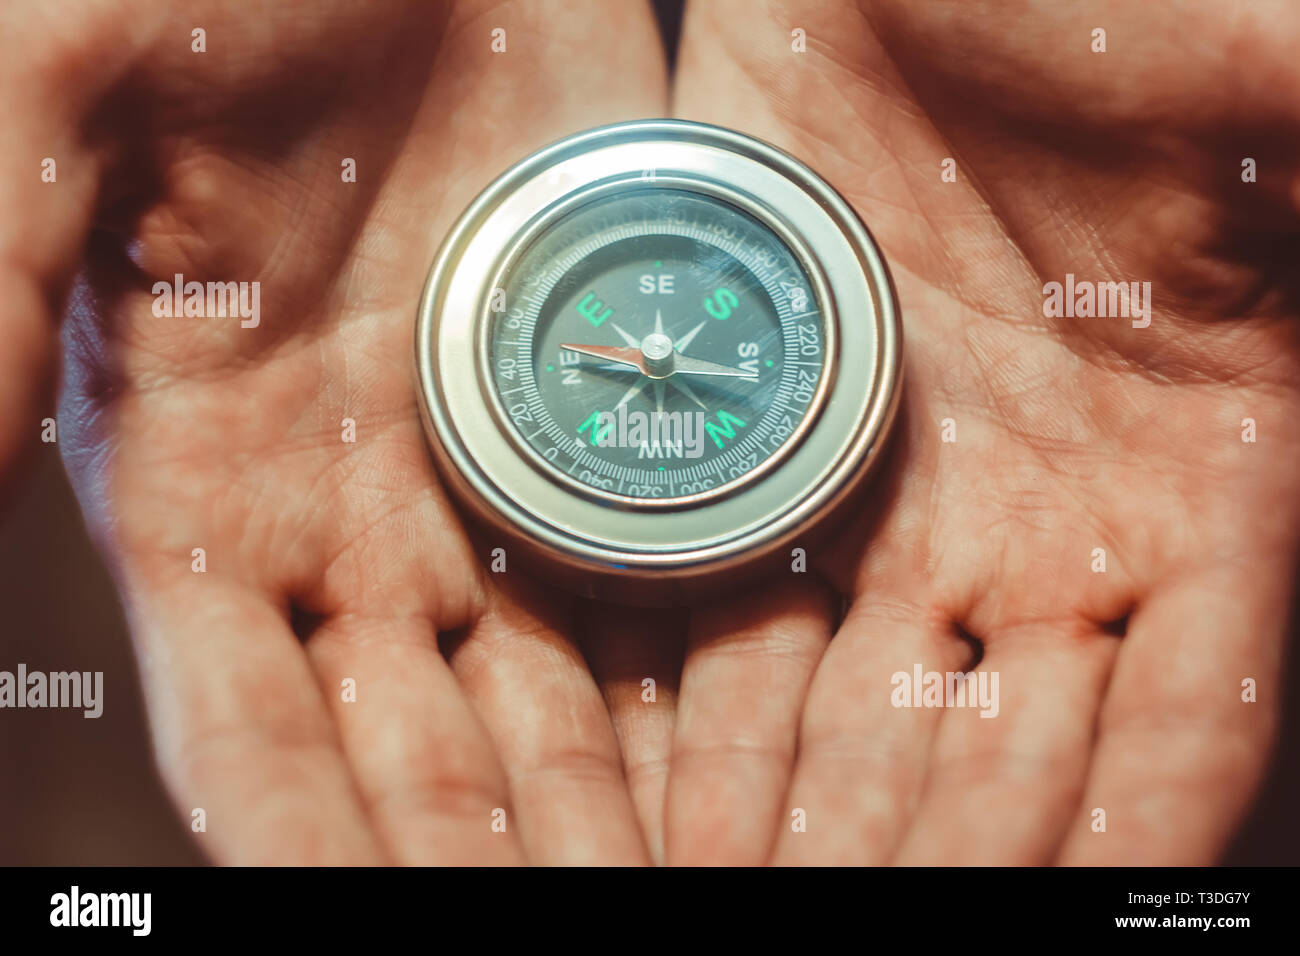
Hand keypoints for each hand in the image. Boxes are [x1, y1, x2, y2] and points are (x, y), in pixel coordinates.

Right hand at [21, 0, 668, 863]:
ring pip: (548, 698)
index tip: (366, 925)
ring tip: (679, 888)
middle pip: (418, 751)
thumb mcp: (59, 88)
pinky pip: (653, 580)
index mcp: (210, 482)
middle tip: (592, 928)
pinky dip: (691, 677)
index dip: (309, 846)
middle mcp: (352, 514)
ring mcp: (485, 475)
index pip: (255, 728)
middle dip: (485, 860)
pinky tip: (737, 765)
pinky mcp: (601, 414)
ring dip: (603, 808)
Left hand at [661, 0, 1299, 862]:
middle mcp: (1054, 532)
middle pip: (1002, 754)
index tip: (1082, 914)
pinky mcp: (786, 463)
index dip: (1131, 830)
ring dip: (805, 824)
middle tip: (839, 932)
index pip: (1186, 715)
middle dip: (928, 861)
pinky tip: (671, 805)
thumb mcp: (1257, 74)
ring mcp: (912, 511)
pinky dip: (715, 717)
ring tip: (725, 903)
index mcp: (1209, 481)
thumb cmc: (1084, 3)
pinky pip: (749, 620)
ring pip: (864, 715)